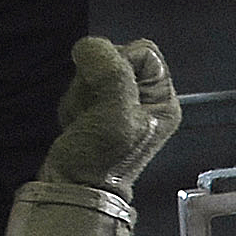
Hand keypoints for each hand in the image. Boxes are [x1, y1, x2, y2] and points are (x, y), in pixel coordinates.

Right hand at [0, 38, 181, 235]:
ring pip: (94, 72)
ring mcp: (119, 105)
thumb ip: (111, 71)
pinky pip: (79, 88)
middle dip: (96, 81)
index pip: (144, 52)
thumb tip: (92, 46)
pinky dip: (73, 103)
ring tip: (85, 121)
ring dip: (82, 94)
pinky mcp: (95, 110)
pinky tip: (77, 124)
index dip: (120, 64)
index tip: (109, 91)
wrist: (73, 190)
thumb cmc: (100, 162)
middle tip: (95, 110)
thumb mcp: (115, 112)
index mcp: (162, 100)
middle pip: (116, 59)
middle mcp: (144, 100)